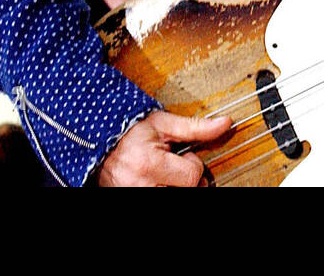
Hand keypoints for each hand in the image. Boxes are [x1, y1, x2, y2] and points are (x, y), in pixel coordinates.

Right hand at [96, 111, 231, 185]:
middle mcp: (140, 186)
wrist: (98, 142)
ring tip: (168, 176)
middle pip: (184, 192)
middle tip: (178, 168)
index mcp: (149, 164)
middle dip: (187, 181)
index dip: (194, 164)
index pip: (191, 177)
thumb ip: (195, 127)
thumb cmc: (130, 131)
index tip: (186, 156)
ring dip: (175, 187)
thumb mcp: (162, 124)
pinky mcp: (128, 199)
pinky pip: (158, 198)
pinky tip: (159, 182)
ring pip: (172, 196)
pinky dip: (163, 189)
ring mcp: (132, 195)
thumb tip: (225, 124)